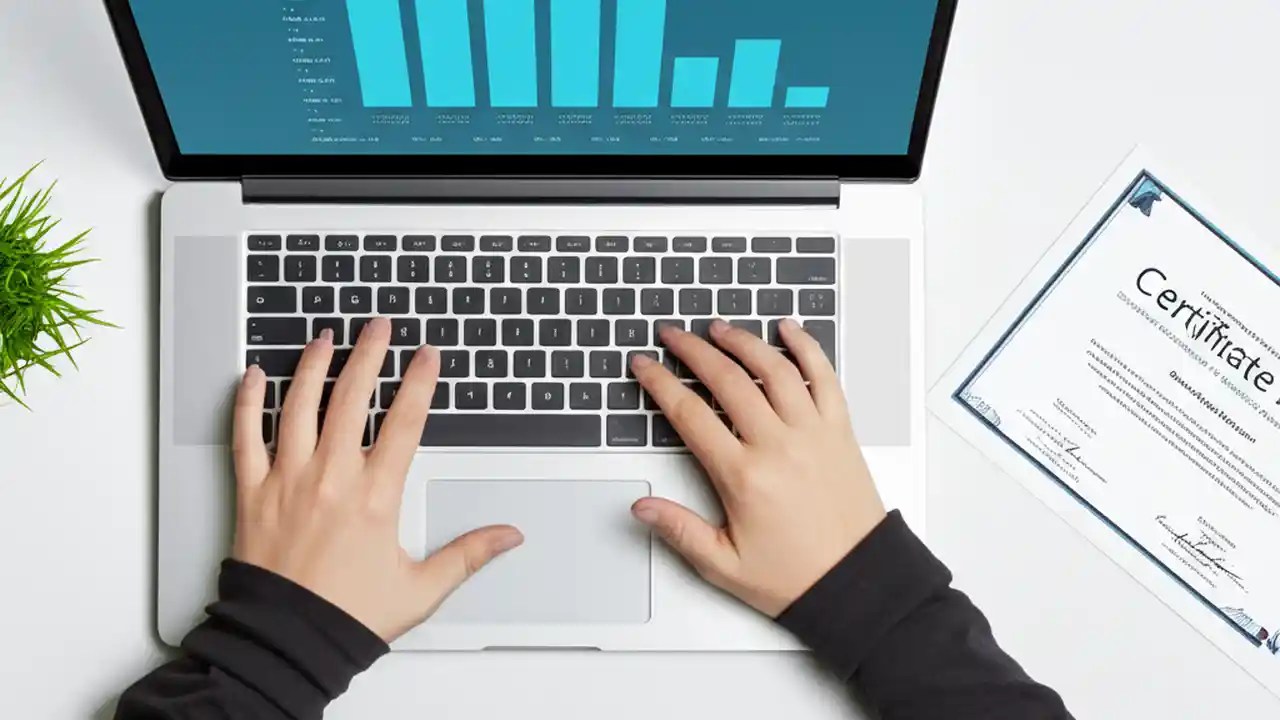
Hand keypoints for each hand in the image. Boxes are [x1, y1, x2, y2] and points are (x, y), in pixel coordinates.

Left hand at [231, 318, 522, 641]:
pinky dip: (248, 401)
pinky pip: (245, 435)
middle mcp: (331, 479)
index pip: (404, 422)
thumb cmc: (347, 616)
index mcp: (375, 497)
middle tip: (378, 325)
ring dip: (314, 365)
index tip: (427, 355)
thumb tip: (508, 536)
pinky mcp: (253, 492)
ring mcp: (288, 480)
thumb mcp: (421, 587)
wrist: (286, 641)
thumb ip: (468, 554)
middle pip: (351, 398)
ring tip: (325, 338)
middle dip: (369, 354)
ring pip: (299, 405)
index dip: (419, 382)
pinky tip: (254, 375)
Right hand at [630, 319, 885, 617]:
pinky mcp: (840, 431)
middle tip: (673, 335)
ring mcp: (812, 433)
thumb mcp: (724, 565)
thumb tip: (641, 508)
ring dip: (743, 341)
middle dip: (693, 351)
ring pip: (773, 369)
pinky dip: (807, 347)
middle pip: (727, 380)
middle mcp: (777, 446)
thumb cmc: (796, 576)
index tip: (644, 365)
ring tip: (718, 327)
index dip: (660, 383)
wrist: (859, 582)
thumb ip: (679, 531)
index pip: (689, 414)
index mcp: (743, 477)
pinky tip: (788, 329)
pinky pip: (824, 377)